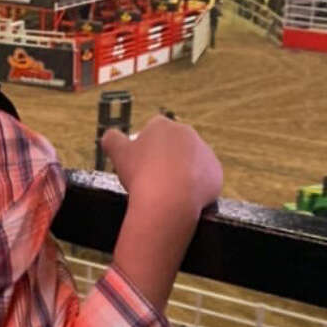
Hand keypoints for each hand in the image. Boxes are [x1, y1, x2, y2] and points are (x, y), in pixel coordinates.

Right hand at [101, 116, 222, 213]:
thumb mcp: (117, 154)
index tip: (141, 167)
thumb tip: (109, 136)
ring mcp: (204, 151)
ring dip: (182, 174)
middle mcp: (186, 133)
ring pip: (190, 163)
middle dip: (166, 160)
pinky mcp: (216, 172)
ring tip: (170, 192)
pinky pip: (204, 180)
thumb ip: (111, 139)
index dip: (146, 150)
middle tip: (154, 181)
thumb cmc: (141, 175)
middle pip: (174, 147)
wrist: (168, 200)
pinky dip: (196, 188)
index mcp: (162, 125)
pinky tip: (184, 199)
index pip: (152, 132)